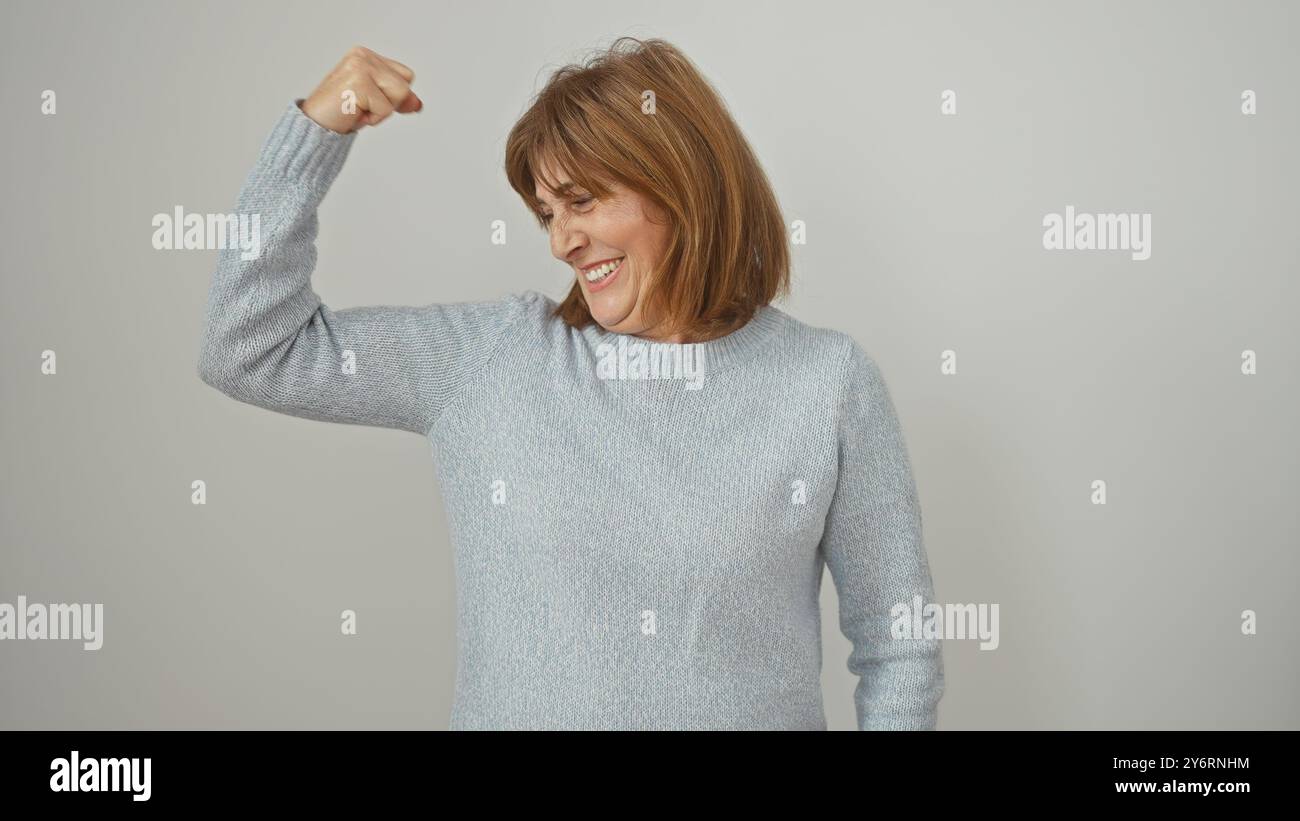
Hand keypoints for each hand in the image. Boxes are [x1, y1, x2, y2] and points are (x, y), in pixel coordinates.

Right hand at [300, 46, 421, 133]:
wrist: (315, 125)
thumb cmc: (340, 113)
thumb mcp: (375, 103)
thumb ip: (397, 99)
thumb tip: (417, 103)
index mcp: (366, 55)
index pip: (406, 76)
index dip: (395, 96)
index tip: (370, 101)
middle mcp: (363, 56)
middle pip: (405, 85)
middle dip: (389, 103)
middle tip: (362, 105)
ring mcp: (360, 66)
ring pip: (400, 95)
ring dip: (381, 111)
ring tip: (358, 108)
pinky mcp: (359, 81)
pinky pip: (386, 108)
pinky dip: (373, 118)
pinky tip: (353, 112)